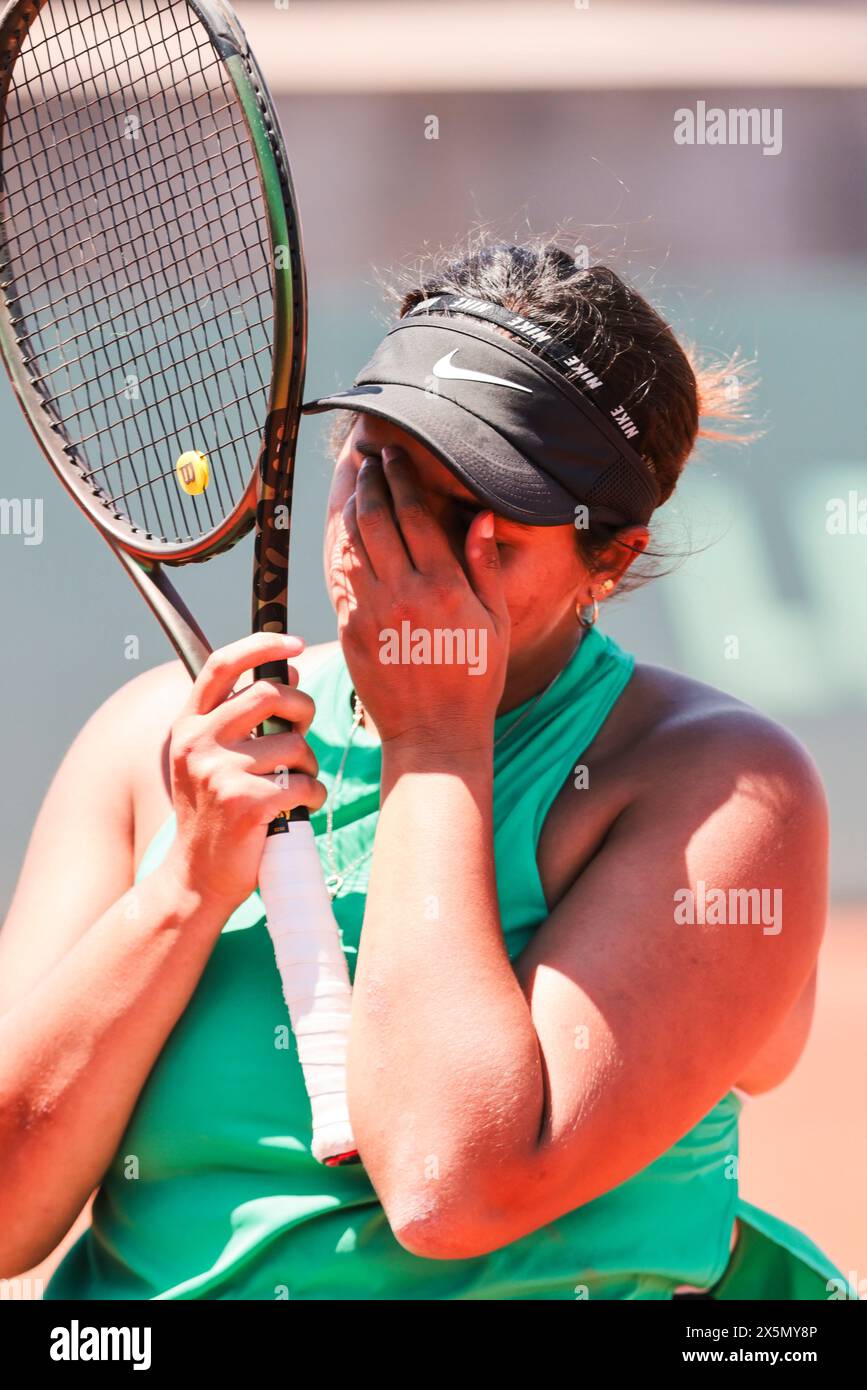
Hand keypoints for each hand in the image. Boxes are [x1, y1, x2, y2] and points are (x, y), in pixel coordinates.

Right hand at [164, 633, 326, 913]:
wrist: (196, 877)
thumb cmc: (215, 813)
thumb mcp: (211, 758)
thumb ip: (240, 716)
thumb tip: (289, 670)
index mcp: (189, 726)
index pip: (223, 665)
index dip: (262, 644)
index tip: (295, 642)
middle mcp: (198, 743)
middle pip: (271, 695)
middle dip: (303, 708)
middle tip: (304, 729)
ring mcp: (220, 773)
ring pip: (296, 746)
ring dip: (309, 765)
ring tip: (294, 785)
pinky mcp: (246, 803)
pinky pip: (305, 785)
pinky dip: (313, 797)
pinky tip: (298, 810)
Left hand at [333, 449, 509, 749]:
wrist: (434, 733)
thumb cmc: (473, 677)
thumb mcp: (495, 621)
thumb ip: (484, 566)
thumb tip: (481, 517)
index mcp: (443, 587)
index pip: (414, 514)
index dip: (401, 478)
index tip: (395, 455)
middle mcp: (403, 593)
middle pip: (375, 519)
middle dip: (369, 482)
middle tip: (368, 459)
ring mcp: (370, 611)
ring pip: (349, 543)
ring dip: (348, 507)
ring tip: (353, 484)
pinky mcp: (349, 630)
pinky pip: (337, 575)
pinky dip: (337, 545)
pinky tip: (341, 529)